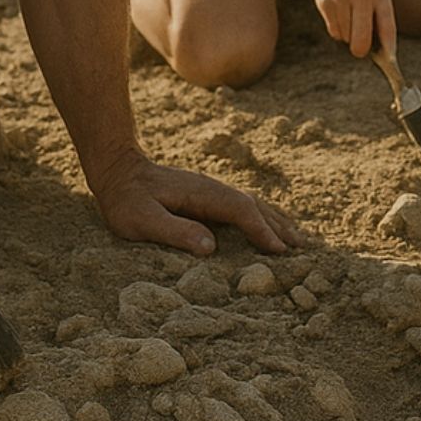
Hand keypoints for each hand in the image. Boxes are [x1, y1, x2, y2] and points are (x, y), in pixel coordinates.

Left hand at [89, 147, 306, 255]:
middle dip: (279, 227)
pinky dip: (263, 218)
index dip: (262, 231)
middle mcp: (213, 190)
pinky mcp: (208, 198)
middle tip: (302, 249)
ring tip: (297, 240)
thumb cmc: (125, 199)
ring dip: (276, 222)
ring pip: (253, 205)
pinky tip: (269, 227)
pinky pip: (243, 207)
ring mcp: (212, 192)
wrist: (118, 170)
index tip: (280, 251)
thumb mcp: (141, 219)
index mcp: (202, 194)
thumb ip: (175, 231)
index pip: (241, 211)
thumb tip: (211, 248)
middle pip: (255, 206)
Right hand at [307, 0, 394, 58]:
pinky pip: (334, 31)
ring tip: (350, 17)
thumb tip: (382, 47)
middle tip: (362, 51)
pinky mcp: (325, 4)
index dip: (389, 48)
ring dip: (349, 35)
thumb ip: (382, 11)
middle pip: (361, 40)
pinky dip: (338, 29)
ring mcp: (341, 0)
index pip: (387, 27)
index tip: (389, 61)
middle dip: (362, 50)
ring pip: (346, 37)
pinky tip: (340, 14)